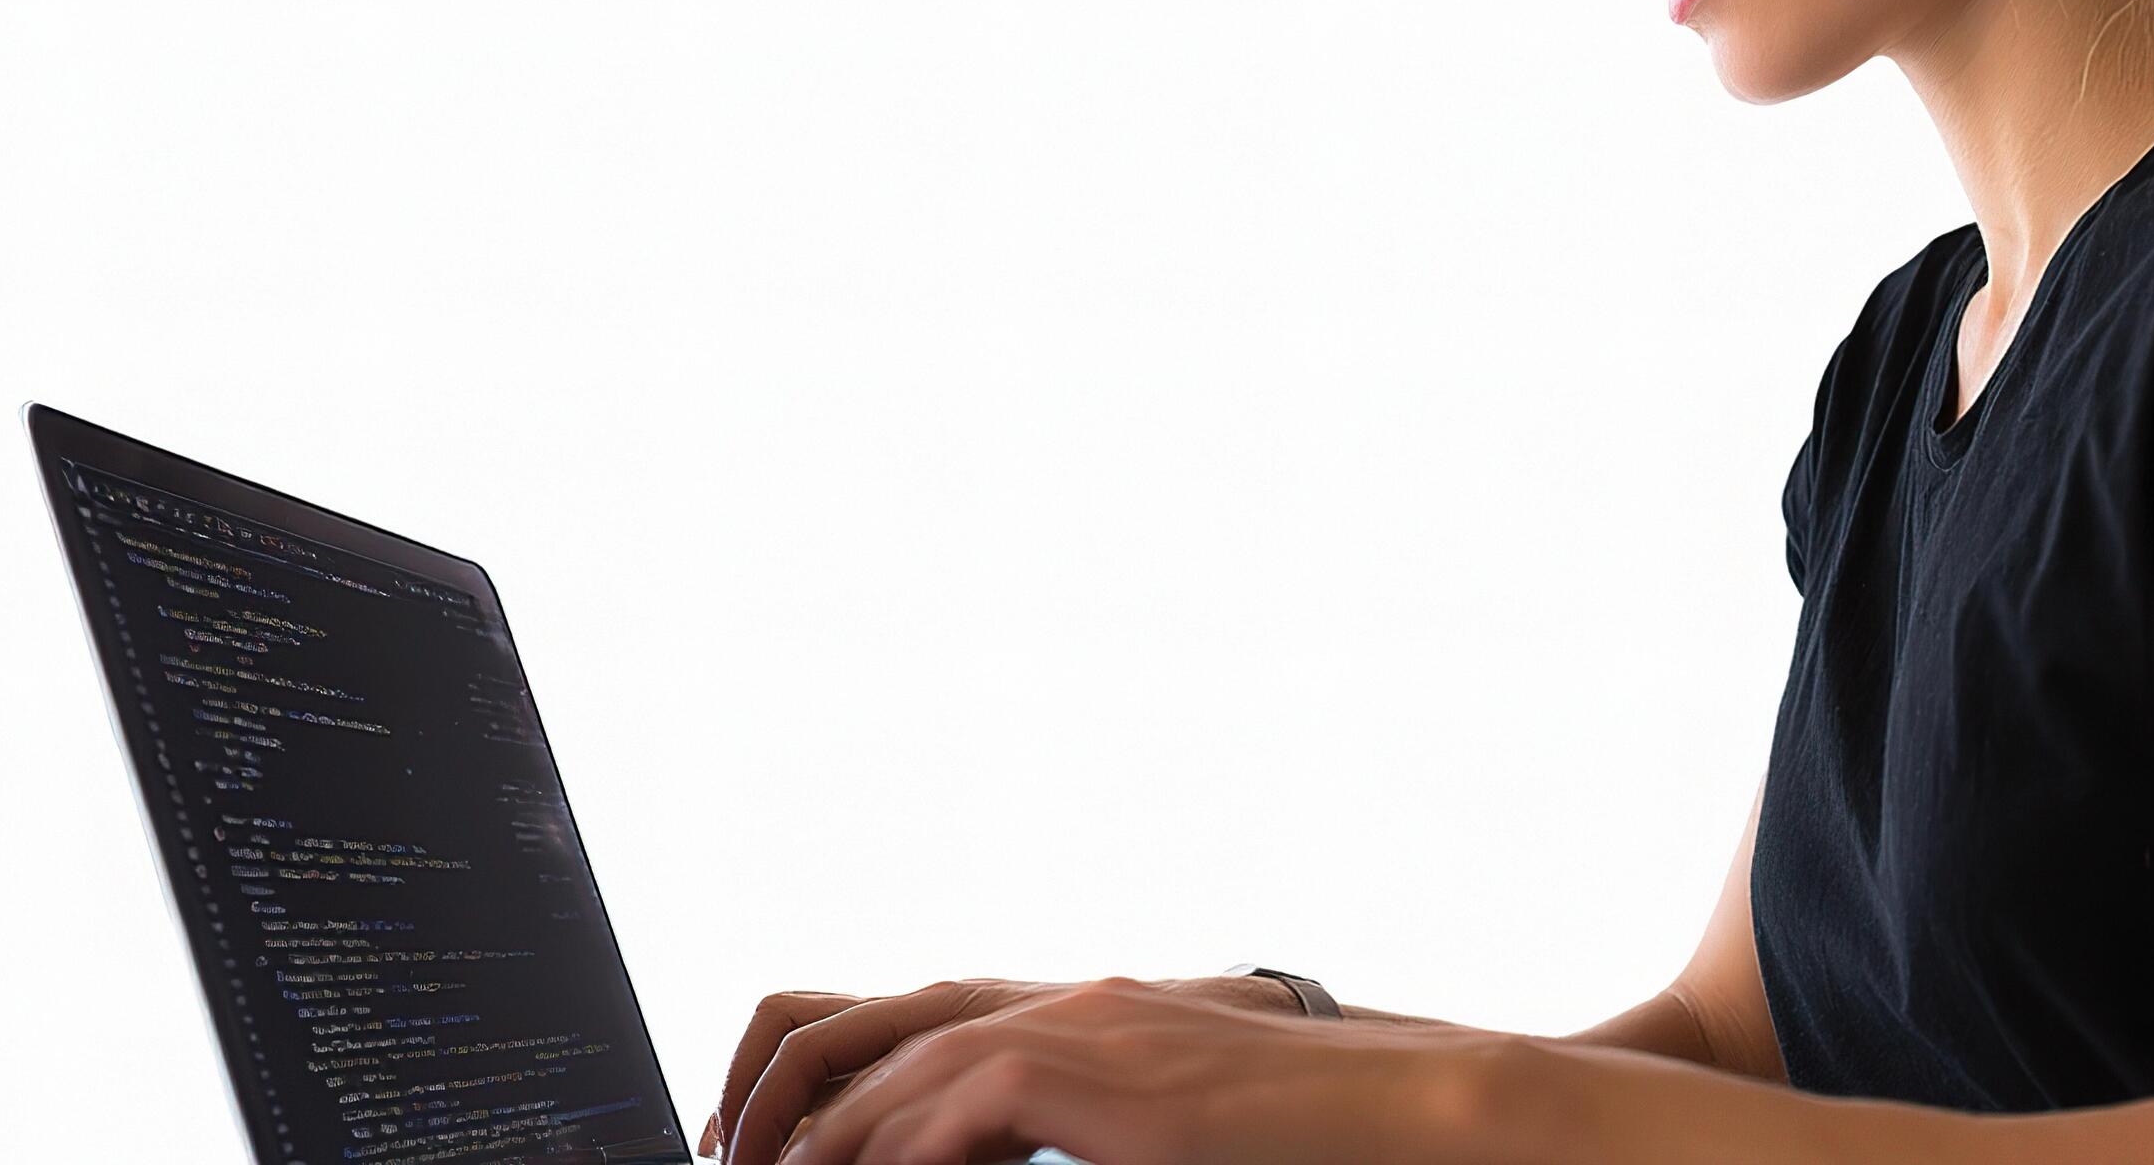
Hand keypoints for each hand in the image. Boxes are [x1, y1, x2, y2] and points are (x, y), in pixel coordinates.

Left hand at [767, 975, 1494, 1164]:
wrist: (1386, 1105)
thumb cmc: (1282, 1129)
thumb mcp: (1145, 1126)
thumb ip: (1058, 1131)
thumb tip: (967, 1160)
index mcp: (1060, 1014)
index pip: (901, 1023)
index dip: (818, 1080)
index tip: (768, 1143)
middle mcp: (1054, 1004)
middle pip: (873, 1033)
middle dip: (791, 1106)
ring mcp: (1078, 1028)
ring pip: (904, 1070)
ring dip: (829, 1139)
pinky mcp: (1101, 1074)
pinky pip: (967, 1105)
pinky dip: (904, 1150)